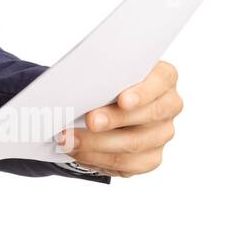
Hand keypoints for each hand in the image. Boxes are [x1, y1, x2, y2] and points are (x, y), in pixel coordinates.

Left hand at [56, 60, 183, 177]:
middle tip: (90, 121)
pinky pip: (127, 164)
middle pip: (148, 115)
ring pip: (135, 143)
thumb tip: (77, 87)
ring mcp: (163, 133)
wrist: (105, 108)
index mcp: (163, 77)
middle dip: (114, 119)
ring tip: (69, 139)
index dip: (142, 92)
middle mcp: (169, 105)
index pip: (161, 80)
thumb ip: (101, 77)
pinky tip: (77, 151)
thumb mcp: (105, 74)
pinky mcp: (151, 157)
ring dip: (97, 143)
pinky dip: (97, 158)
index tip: (123, 101)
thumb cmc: (106, 84)